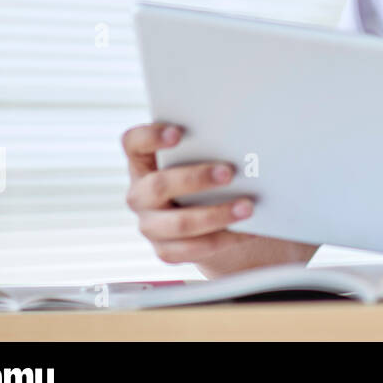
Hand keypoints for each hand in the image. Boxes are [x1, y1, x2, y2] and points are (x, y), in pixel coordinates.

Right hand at [122, 122, 315, 275]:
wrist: (209, 218)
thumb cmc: (207, 175)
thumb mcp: (203, 158)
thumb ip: (211, 147)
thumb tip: (246, 139)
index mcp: (144, 162)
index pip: (133, 143)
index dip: (151, 137)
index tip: (178, 132)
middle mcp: (141, 194)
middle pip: (158, 185)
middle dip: (196, 178)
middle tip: (229, 172)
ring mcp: (150, 224)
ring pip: (179, 223)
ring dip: (216, 215)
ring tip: (248, 207)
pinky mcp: (166, 250)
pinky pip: (193, 249)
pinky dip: (224, 239)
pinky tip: (248, 230)